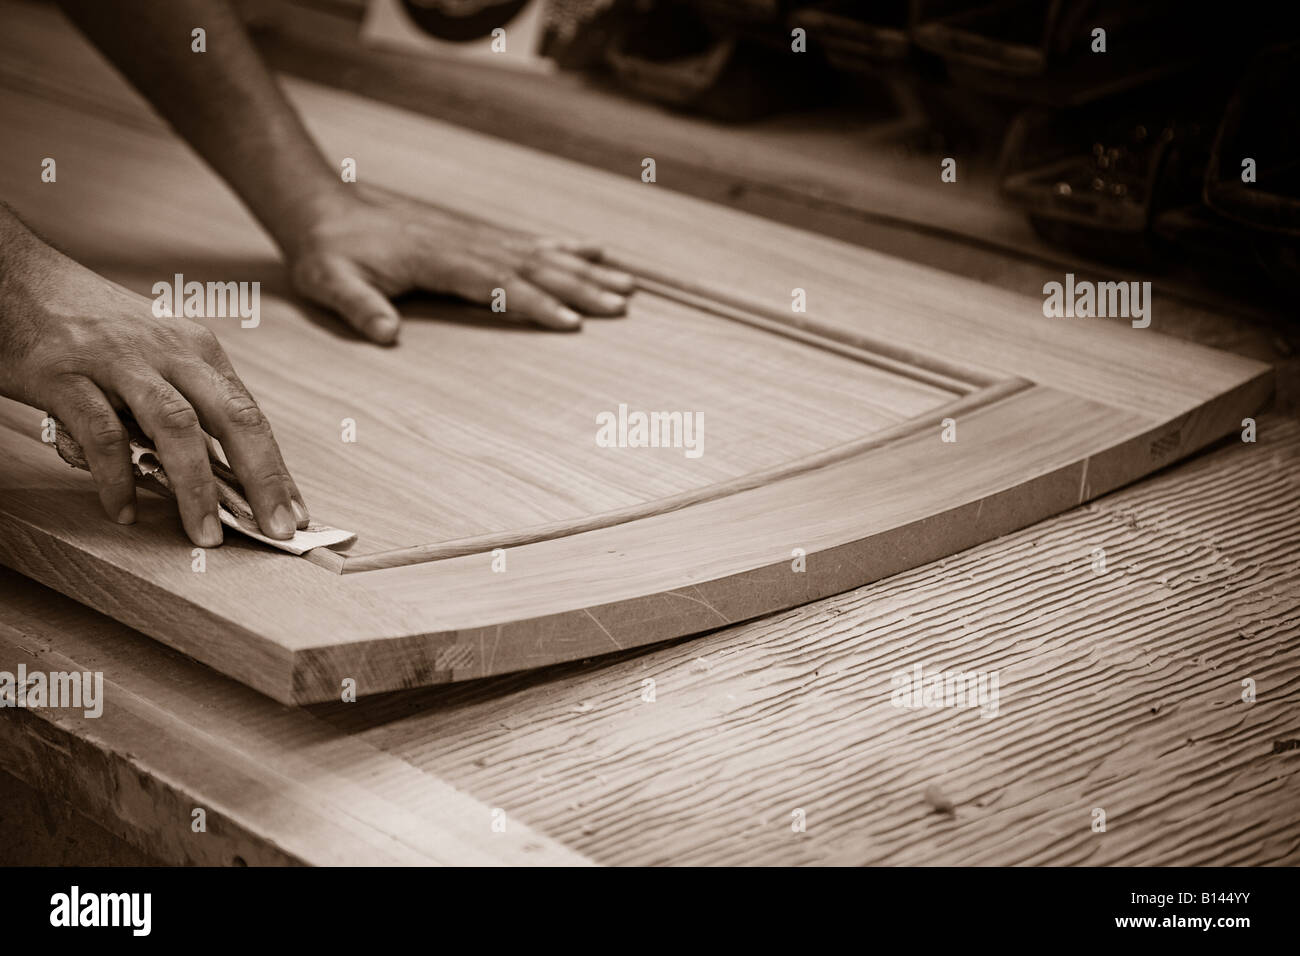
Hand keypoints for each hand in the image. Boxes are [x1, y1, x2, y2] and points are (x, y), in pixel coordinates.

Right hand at [0, 235, 306, 547]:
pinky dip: (117, 478)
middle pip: (232, 417)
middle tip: (276, 529)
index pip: (249, 415)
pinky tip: (124, 510)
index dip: (276, 467)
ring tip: (205, 534)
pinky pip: (101, 434)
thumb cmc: (86, 327)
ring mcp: (117, 360)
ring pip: (175, 426)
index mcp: (195, 349)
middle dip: (261, 478)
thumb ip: (181, 407)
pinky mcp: (65, 374)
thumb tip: (217, 476)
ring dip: (196, 486)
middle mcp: (167, 350)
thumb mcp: (150, 355)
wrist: (12, 276)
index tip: (295, 512)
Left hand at [284, 195, 635, 343]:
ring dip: (586, 270)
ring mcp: (476, 239)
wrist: (325, 213)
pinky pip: (530, 243)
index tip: (572, 323)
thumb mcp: (332, 284)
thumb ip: (360, 308)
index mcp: (439, 260)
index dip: (537, 304)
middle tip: (621, 306)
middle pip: (535, 267)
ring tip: (627, 284)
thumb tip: (386, 334)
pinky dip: (566, 247)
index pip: (498, 284)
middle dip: (581, 287)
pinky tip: (594, 251)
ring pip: (541, 254)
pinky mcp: (477, 239)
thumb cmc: (330, 256)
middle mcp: (467, 245)